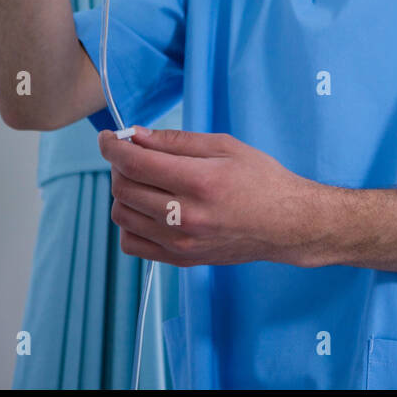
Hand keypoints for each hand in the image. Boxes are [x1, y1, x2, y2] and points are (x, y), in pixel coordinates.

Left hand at [98, 127, 331, 267]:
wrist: (287, 224)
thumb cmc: (262, 180)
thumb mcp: (226, 147)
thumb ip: (177, 141)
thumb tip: (136, 136)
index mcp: (200, 181)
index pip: (134, 163)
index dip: (112, 147)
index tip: (108, 138)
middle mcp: (186, 216)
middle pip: (123, 188)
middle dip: (119, 165)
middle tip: (133, 155)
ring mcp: (181, 243)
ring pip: (122, 216)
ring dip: (123, 193)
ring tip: (144, 182)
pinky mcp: (181, 260)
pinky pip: (132, 243)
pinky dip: (130, 223)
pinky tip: (148, 209)